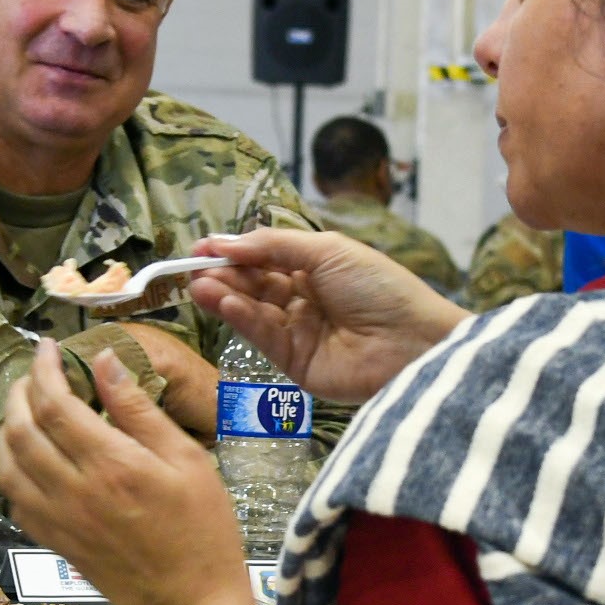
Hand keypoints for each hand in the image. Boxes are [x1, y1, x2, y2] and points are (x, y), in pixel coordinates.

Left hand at [0, 340, 256, 604]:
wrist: (194, 604)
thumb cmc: (204, 529)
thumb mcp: (187, 459)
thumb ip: (138, 409)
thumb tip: (104, 361)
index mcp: (110, 464)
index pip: (54, 403)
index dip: (43, 369)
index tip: (47, 348)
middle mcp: (73, 490)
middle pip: (20, 430)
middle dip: (18, 393)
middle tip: (33, 374)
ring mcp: (58, 521)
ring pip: (6, 466)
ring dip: (6, 430)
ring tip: (23, 410)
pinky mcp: (55, 543)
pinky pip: (14, 502)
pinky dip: (10, 472)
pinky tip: (26, 459)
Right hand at [188, 229, 462, 403]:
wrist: (412, 342)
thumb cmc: (380, 287)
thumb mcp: (328, 251)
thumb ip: (273, 246)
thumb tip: (224, 242)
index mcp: (315, 268)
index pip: (264, 259)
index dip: (234, 252)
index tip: (202, 248)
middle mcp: (303, 299)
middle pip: (253, 285)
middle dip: (224, 274)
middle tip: (193, 267)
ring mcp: (297, 331)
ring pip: (252, 311)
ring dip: (225, 296)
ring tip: (200, 284)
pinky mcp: (293, 362)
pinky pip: (261, 336)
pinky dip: (241, 318)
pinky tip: (225, 303)